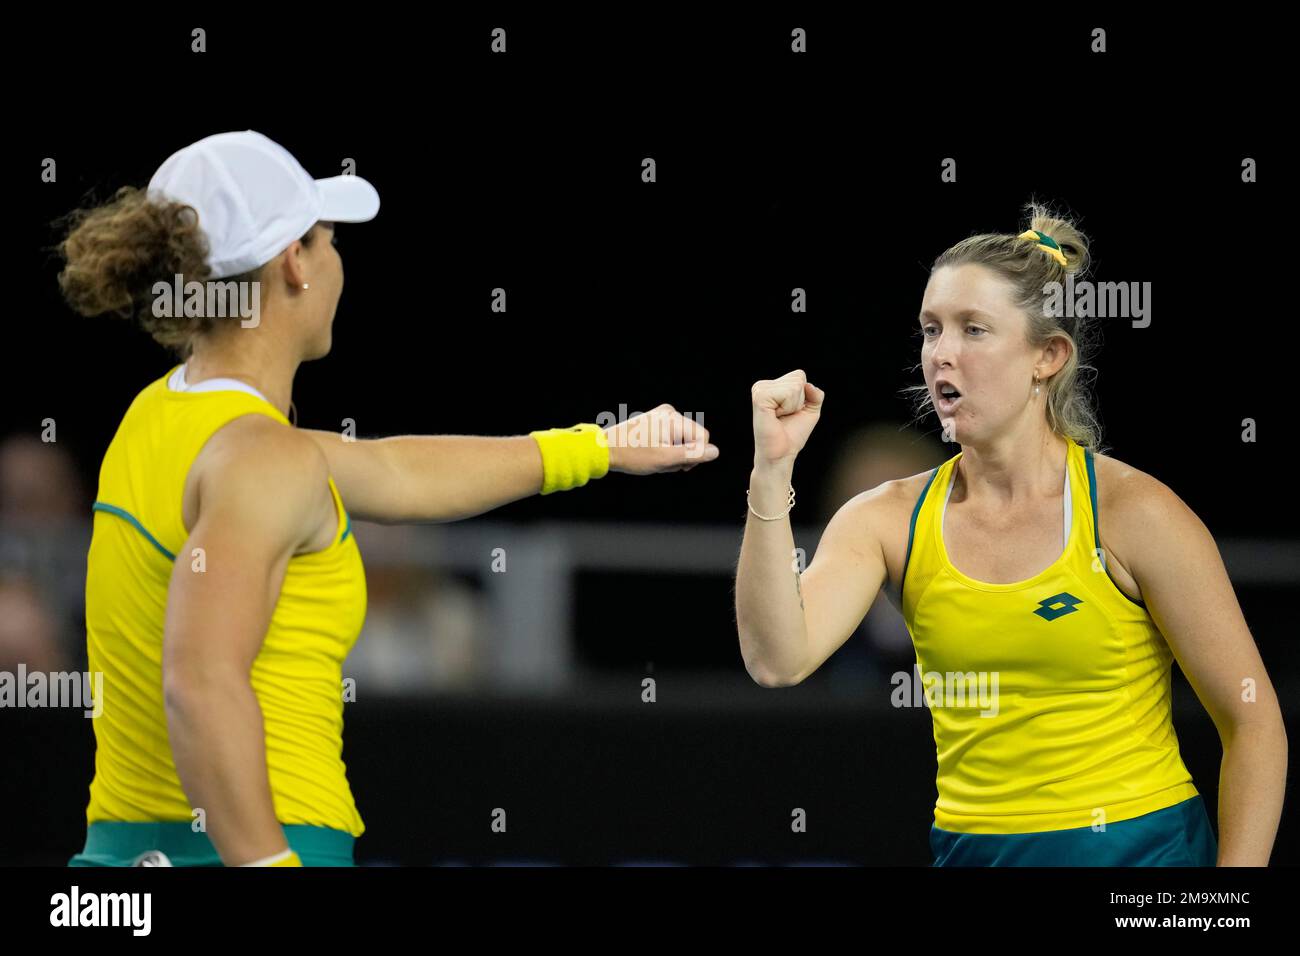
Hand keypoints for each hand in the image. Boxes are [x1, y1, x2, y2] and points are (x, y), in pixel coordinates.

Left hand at [604, 404, 719, 474]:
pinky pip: (671, 437)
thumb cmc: (632, 455)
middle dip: (682, 455)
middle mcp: (669, 413)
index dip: (696, 456)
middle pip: (692, 438)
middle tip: (663, 464)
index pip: (702, 438)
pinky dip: (665, 449)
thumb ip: (692, 455)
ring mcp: (661, 416)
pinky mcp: (655, 421)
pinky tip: (652, 454)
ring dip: (673, 454)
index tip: (679, 467)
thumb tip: (714, 452)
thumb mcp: (665, 460)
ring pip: (682, 440)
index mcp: (673, 419)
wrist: (605, 449)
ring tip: (655, 460)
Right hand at [751, 369, 823, 467]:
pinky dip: (788, 407)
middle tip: (785, 416)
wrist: (781, 453)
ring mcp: (759, 390)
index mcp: (771, 386)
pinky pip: (788, 393)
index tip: (790, 412)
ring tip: (780, 417)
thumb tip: (808, 385)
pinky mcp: (760, 398)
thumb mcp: (810, 410)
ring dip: (793, 406)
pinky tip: (776, 417)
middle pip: (798, 378)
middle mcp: (762, 385)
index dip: (803, 397)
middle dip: (799, 400)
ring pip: (795, 386)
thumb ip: (815, 394)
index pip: (799, 376)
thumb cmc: (792, 434)